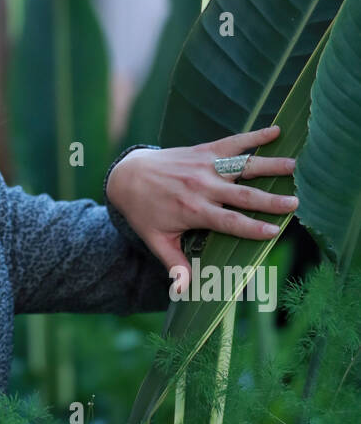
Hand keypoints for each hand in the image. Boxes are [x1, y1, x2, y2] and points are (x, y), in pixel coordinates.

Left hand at [105, 125, 297, 291]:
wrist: (127, 175)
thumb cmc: (144, 211)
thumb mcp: (156, 240)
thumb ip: (173, 264)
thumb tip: (183, 291)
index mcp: (193, 210)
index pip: (229, 221)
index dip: (252, 228)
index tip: (274, 232)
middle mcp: (202, 186)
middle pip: (242, 194)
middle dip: (269, 200)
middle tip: (295, 203)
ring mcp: (204, 166)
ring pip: (242, 165)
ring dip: (269, 165)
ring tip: (295, 166)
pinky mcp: (204, 150)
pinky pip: (233, 142)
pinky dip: (254, 135)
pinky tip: (276, 131)